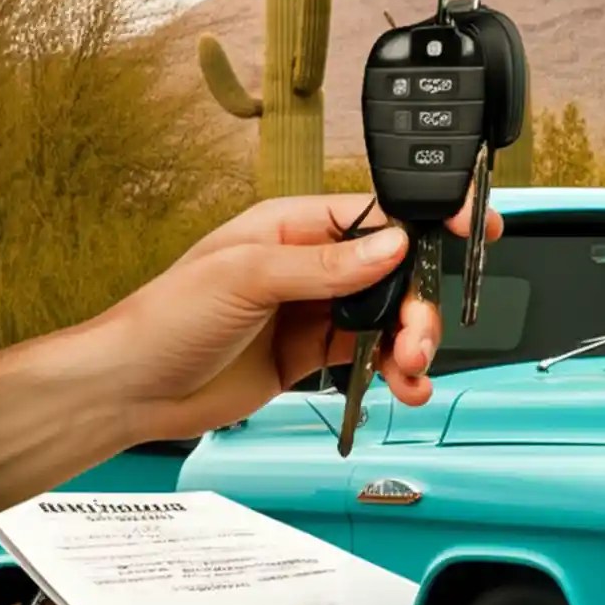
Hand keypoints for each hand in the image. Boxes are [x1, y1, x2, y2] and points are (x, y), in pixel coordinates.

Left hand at [101, 193, 502, 441]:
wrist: (132, 390)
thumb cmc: (165, 319)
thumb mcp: (244, 277)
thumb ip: (324, 265)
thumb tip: (391, 246)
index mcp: (295, 226)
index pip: (379, 213)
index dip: (429, 221)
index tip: (472, 228)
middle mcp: (313, 264)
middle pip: (397, 274)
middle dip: (419, 307)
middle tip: (417, 340)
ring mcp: (316, 310)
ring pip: (391, 319)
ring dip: (412, 344)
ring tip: (409, 371)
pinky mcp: (314, 353)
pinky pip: (372, 357)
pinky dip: (395, 373)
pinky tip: (403, 387)